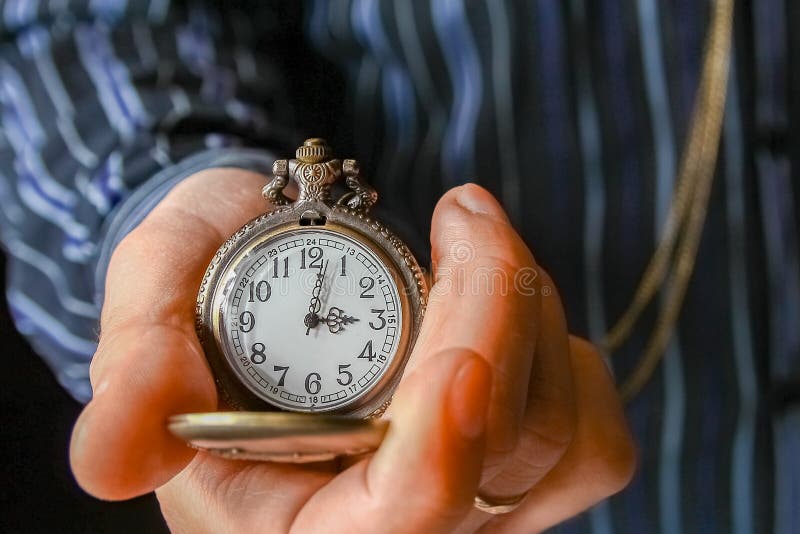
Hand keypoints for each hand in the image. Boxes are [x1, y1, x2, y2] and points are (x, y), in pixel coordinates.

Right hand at [69, 170, 634, 532]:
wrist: (269, 273)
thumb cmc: (205, 288)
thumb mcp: (149, 309)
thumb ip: (136, 375)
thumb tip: (107, 459)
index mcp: (298, 524)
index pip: (399, 522)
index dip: (435, 455)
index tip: (455, 356)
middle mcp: (397, 524)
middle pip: (502, 457)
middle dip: (498, 317)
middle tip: (462, 213)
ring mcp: (473, 500)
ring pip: (562, 435)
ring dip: (530, 314)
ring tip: (469, 238)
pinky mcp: (522, 463)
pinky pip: (592, 428)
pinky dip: (564, 350)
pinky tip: (506, 299)